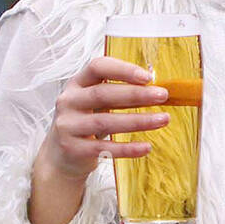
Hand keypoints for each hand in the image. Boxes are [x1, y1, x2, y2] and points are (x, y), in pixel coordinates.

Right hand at [37, 56, 172, 181]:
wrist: (61, 155)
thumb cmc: (88, 121)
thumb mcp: (98, 103)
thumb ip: (121, 93)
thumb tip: (157, 89)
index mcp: (77, 84)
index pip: (97, 67)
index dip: (123, 69)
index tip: (148, 77)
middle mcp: (69, 101)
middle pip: (103, 94)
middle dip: (136, 94)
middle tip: (163, 95)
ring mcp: (68, 125)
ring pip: (105, 122)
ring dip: (138, 120)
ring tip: (163, 119)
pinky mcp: (72, 149)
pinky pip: (104, 148)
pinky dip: (128, 148)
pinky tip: (146, 147)